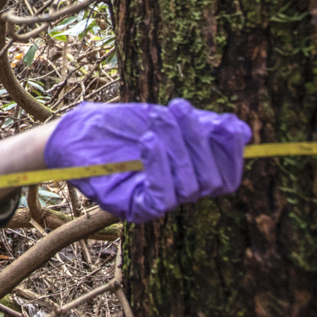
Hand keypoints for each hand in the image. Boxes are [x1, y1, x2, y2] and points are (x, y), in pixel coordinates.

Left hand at [43, 99, 250, 221]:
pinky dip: (159, 166)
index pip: (227, 177)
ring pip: (190, 186)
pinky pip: (160, 198)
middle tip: (179, 108)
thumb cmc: (119, 126)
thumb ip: (200, 126)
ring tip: (158, 117)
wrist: (74, 134)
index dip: (232, 153)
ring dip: (178, 147)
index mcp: (191, 173)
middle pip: (213, 181)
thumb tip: (242, 131)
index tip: (227, 125)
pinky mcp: (134, 208)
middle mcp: (179, 193)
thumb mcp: (162, 119)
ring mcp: (158, 203)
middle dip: (200, 141)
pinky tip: (148, 140)